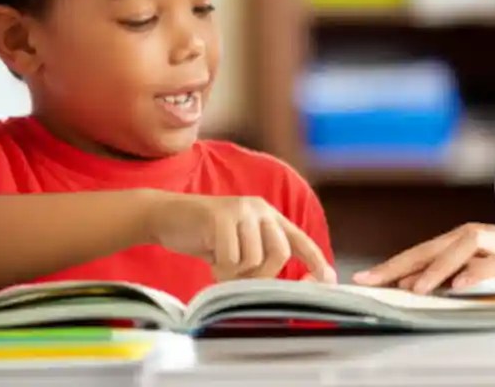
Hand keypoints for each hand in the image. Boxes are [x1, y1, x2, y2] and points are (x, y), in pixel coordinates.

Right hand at [143, 192, 335, 282]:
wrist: (166, 217)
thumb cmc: (204, 236)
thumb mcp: (238, 245)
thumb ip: (259, 256)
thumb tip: (279, 285)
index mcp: (268, 216)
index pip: (299, 239)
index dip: (316, 260)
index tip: (328, 279)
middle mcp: (259, 209)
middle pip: (280, 253)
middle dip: (261, 275)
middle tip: (238, 276)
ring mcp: (241, 209)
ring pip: (254, 259)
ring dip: (235, 272)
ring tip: (219, 262)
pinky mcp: (221, 216)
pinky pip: (230, 257)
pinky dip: (219, 266)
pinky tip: (209, 255)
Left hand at [353, 223, 494, 309]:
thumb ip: (464, 277)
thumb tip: (423, 288)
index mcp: (478, 241)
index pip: (430, 247)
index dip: (398, 262)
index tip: (368, 279)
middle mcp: (490, 236)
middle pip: (439, 241)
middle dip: (403, 261)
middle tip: (373, 280)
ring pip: (466, 243)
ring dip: (438, 265)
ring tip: (414, 289)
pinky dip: (478, 271)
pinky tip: (459, 286)